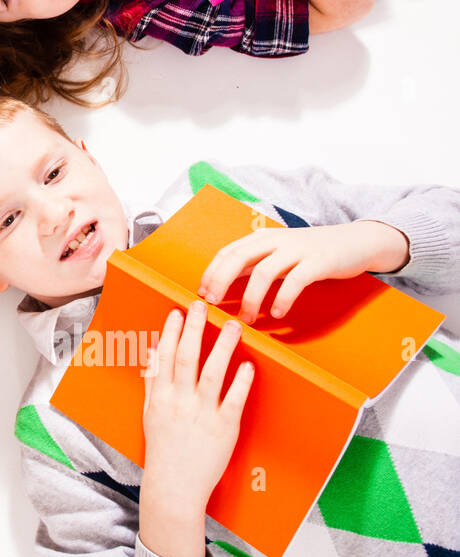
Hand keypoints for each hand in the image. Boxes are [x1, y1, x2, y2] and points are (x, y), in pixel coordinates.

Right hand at [138, 302, 252, 556]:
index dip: (172, 332)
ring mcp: (202, 414)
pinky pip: (234, 400)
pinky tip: (249, 365)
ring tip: (232, 326)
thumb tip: (156, 350)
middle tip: (202, 306)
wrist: (174, 486)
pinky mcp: (224, 429)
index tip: (178, 312)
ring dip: (223, 347)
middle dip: (195, 329)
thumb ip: (153, 380)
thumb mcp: (149, 412)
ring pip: (212, 373)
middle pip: (187, 358)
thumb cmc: (162, 448)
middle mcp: (179, 402)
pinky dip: (241, 382)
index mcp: (160, 397)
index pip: (165, 357)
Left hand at [199, 221, 409, 323]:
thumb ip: (254, 262)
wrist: (356, 241)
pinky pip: (295, 281)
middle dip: (221, 281)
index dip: (211, 272)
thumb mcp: (279, 252)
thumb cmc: (312, 252)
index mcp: (263, 238)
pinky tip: (277, 314)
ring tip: (246, 319)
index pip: (227, 251)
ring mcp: (297, 250)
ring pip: (264, 272)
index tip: (201, 293)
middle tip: (213, 303)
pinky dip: (282, 299)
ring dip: (251, 298)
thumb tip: (223, 280)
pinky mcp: (318, 262)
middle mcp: (276, 240)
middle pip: (238, 257)